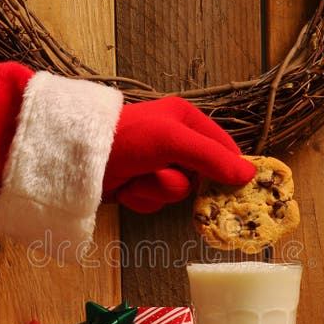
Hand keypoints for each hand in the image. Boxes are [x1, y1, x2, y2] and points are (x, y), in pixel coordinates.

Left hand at [103, 96, 254, 212]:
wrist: (75, 158)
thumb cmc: (125, 139)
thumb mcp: (172, 141)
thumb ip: (211, 157)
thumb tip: (248, 174)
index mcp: (187, 120)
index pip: (225, 148)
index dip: (230, 170)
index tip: (237, 191)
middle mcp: (176, 141)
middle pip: (202, 177)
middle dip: (181, 182)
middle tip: (167, 178)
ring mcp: (158, 165)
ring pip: (177, 193)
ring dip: (156, 191)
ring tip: (137, 178)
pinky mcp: (141, 185)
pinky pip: (156, 203)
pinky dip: (141, 199)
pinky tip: (126, 188)